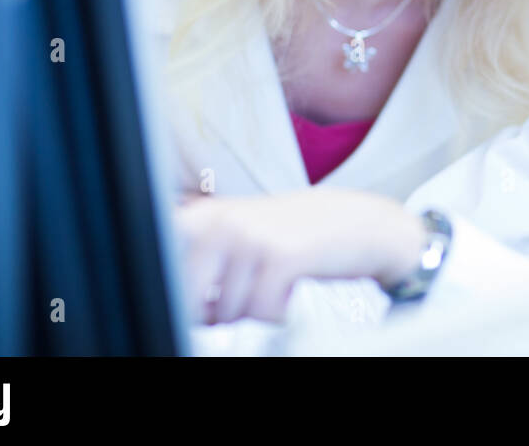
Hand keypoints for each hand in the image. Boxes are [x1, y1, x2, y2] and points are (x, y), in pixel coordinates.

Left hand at [174, 188, 426, 324]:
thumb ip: (207, 256)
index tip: (209, 300)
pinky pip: (262, 311)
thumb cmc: (302, 233)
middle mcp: (223, 222)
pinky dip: (280, 311)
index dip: (187, 297)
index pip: (166, 267)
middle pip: (192, 302)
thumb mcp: (246, 232)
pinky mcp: (280, 256)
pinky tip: (295, 288)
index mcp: (207, 216)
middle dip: (220, 312)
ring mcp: (250, 237)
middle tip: (251, 294)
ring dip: (256, 310)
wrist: (361, 223)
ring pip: (229, 312)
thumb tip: (178, 301)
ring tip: (279, 283)